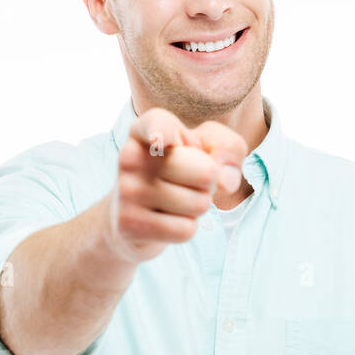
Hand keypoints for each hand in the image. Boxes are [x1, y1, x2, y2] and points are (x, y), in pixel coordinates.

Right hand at [104, 107, 246, 264]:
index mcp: (144, 130)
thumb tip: (223, 181)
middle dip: (210, 183)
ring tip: (175, 201)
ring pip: (199, 205)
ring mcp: (126, 191)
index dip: (161, 131)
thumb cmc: (179, 174)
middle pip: (207, 173)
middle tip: (189, 182)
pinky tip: (165, 220)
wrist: (136, 216)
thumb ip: (228, 148)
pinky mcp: (129, 223)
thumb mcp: (206, 149)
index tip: (160, 138)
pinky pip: (185, 229)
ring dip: (197, 208)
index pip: (157, 125)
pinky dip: (186, 228)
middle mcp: (130, 156)